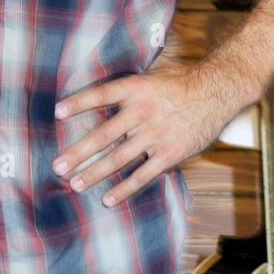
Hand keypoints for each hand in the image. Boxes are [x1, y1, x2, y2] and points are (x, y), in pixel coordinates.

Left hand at [52, 63, 229, 205]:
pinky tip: (108, 199)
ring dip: (94, 173)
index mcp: (135, 88)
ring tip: (75, 184)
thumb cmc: (182, 81)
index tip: (57, 113)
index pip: (100, 95)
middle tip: (58, 165)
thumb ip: (130, 88)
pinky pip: (142, 175)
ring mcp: (155, 134)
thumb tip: (104, 95)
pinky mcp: (170, 154)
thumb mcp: (153, 75)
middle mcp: (142, 112)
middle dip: (78, 152)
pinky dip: (124, 188)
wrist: (217, 90)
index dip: (78, 103)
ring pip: (118, 158)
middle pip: (102, 134)